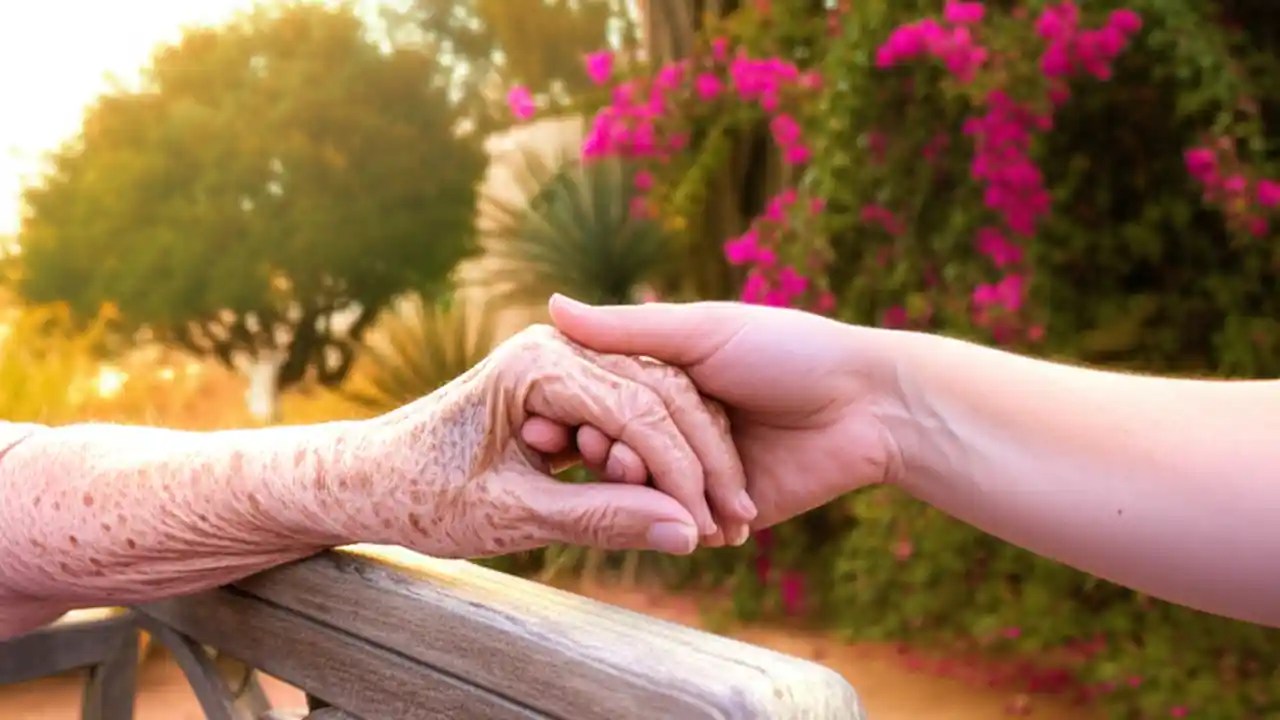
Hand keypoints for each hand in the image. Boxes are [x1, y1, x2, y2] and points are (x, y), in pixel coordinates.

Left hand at [343, 324, 755, 557]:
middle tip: (731, 522)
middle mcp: (556, 347)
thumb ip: (602, 519)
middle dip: (698, 463)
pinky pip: (632, 412)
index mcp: (538, 364)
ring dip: (685, 459)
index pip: (638, 413)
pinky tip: (678, 499)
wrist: (368, 478)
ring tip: (714, 518)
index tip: (710, 527)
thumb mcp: (513, 516)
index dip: (681, 475)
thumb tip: (684, 535)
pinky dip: (657, 456)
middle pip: (660, 396)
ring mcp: (563, 360)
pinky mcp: (566, 383)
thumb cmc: (423, 495)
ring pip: (655, 401)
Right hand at [522, 296, 900, 533]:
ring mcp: (699, 473)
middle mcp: (676, 428)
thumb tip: (550, 305)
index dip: (568, 414)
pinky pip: (683, 525)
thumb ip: (628, 329)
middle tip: (590, 451)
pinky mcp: (725, 514)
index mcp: (665, 379)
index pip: (598, 402)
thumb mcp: (702, 331)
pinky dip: (672, 521)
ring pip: (642, 493)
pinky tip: (663, 512)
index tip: (539, 423)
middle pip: (613, 451)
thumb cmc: (788, 352)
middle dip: (598, 453)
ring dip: (631, 487)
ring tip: (630, 474)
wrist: (868, 408)